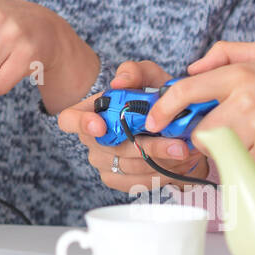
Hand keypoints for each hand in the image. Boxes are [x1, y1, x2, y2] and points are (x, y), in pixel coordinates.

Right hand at [56, 61, 207, 191]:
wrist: (170, 127)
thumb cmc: (152, 99)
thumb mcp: (148, 77)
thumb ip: (134, 72)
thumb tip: (120, 81)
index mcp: (89, 112)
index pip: (69, 120)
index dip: (80, 124)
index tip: (100, 126)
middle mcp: (91, 140)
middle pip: (111, 148)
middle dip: (147, 147)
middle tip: (178, 145)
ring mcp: (102, 162)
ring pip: (130, 167)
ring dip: (161, 161)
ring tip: (186, 151)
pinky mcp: (117, 180)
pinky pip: (137, 182)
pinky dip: (161, 174)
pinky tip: (178, 164)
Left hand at [145, 40, 254, 162]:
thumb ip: (224, 53)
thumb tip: (191, 67)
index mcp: (241, 74)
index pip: (186, 90)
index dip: (163, 108)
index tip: (154, 120)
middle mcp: (247, 101)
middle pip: (199, 132)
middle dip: (204, 138)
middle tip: (223, 134)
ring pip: (220, 153)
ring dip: (227, 153)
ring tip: (251, 141)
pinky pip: (244, 168)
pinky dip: (248, 166)